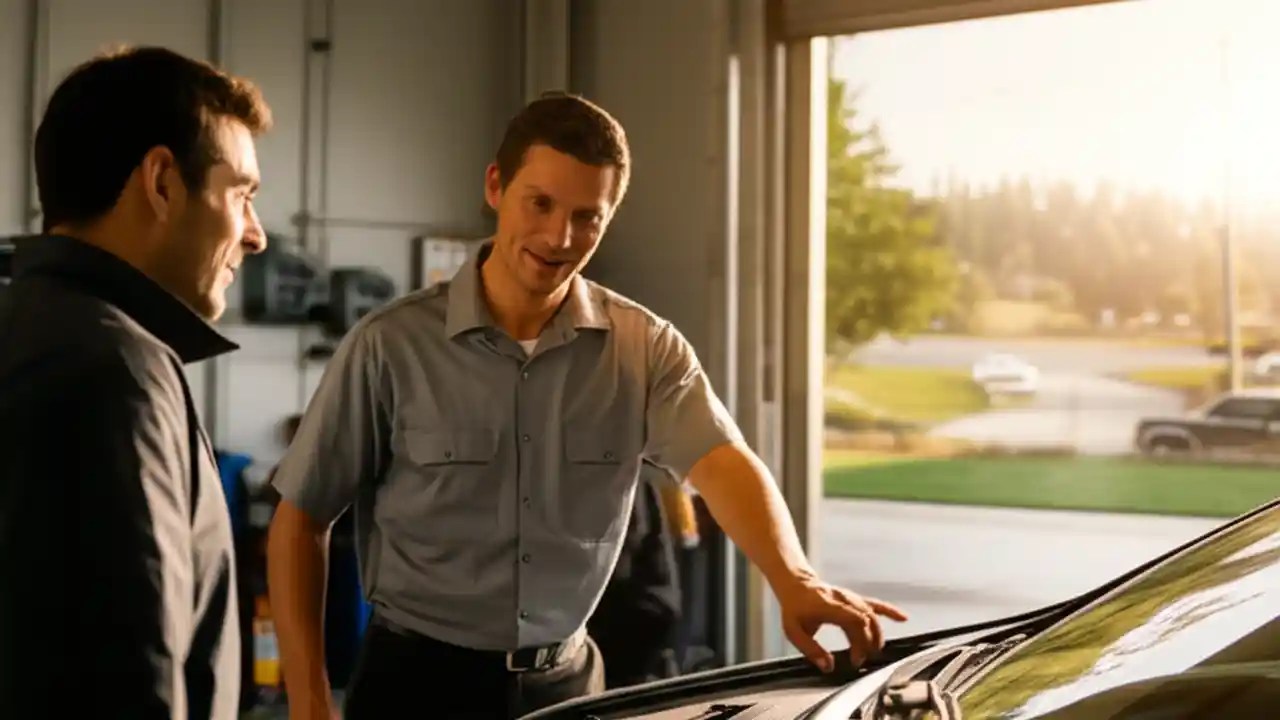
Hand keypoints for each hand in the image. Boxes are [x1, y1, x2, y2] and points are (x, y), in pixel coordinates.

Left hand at [776, 576, 907, 672]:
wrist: (795, 585)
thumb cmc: (794, 608)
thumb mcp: (793, 631)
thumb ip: (810, 649)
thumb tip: (828, 666)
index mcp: (828, 606)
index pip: (854, 621)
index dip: (860, 641)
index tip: (856, 658)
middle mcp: (843, 600)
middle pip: (866, 620)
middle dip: (869, 642)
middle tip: (863, 659)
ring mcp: (850, 598)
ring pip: (873, 613)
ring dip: (878, 634)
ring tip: (876, 650)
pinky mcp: (855, 599)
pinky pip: (875, 604)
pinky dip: (890, 611)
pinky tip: (903, 618)